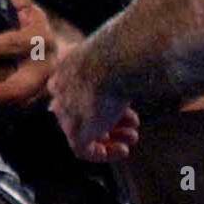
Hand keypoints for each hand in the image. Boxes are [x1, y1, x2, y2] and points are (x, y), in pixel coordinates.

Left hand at [0, 0, 56, 108]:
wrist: (67, 58)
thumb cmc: (38, 30)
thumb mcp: (30, 10)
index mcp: (41, 38)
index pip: (19, 43)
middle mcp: (44, 66)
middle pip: (23, 85)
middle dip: (0, 91)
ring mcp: (43, 88)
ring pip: (22, 104)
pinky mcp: (36, 103)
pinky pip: (20, 110)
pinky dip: (3, 111)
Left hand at [46, 39, 139, 162]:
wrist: (115, 61)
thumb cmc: (122, 51)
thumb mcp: (116, 52)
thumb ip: (117, 63)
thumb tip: (142, 65)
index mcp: (67, 66)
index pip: (80, 89)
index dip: (105, 99)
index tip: (126, 103)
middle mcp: (61, 88)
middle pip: (83, 111)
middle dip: (110, 118)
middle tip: (133, 123)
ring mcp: (66, 110)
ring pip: (84, 130)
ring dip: (111, 136)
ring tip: (133, 136)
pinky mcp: (74, 131)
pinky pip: (83, 149)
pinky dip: (104, 152)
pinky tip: (124, 150)